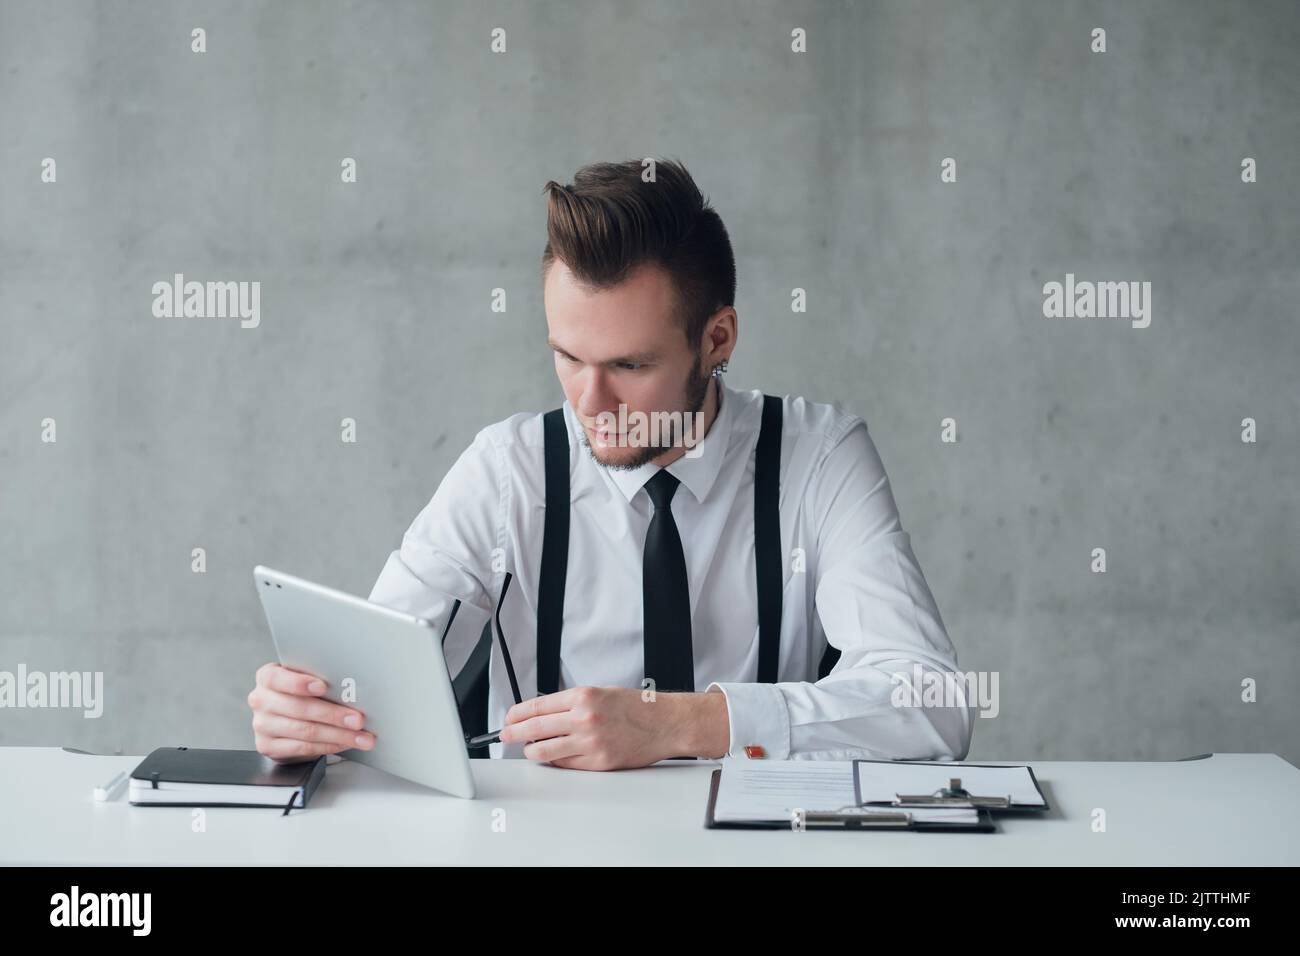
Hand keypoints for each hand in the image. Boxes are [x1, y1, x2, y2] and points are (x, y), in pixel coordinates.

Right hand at [247, 662, 375, 762]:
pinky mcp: (267, 746)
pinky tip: (345, 743)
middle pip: (299, 708)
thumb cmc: (300, 694)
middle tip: (358, 719)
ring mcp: (262, 725)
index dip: (300, 683)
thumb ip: (319, 679)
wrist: (285, 719)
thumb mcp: (305, 680)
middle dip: (333, 715)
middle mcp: (261, 700)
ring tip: (360, 736)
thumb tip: (351, 688)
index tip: (323, 686)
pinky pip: (303, 748)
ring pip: (305, 730)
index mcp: (267, 677)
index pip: (277, 678)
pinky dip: (329, 746)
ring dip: (338, 735)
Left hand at [499, 686, 692, 770]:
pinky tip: (555, 757)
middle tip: (506, 736)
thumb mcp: (600, 693)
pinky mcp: (598, 762)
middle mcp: (584, 718)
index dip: (516, 714)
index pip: (537, 706)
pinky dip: (556, 762)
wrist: (665, 723)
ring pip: (545, 752)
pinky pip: (565, 765)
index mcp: (583, 697)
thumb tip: (542, 715)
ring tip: (531, 750)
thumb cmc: (636, 707)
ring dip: (533, 752)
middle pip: (534, 729)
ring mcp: (590, 742)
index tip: (509, 719)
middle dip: (514, 734)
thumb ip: (571, 703)